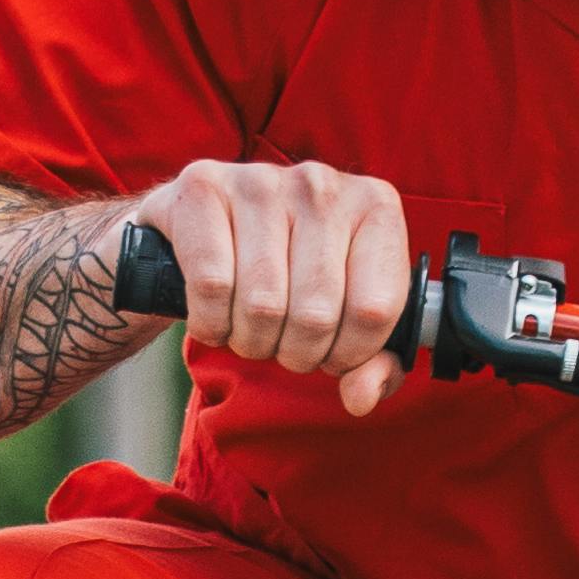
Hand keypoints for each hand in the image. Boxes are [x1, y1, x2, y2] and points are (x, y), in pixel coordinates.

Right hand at [135, 154, 413, 416]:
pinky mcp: (202, 187)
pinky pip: (211, 285)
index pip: (374, 311)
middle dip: (297, 353)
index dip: (349, 354)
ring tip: (251, 329)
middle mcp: (321, 184)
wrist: (204, 227)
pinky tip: (215, 314)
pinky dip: (210, 322)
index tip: (332, 354)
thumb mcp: (345, 318)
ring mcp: (260, 180)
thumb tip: (360, 398)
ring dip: (252, 342)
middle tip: (284, 344)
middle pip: (317, 314)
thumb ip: (373, 365)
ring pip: (263, 304)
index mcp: (376, 206)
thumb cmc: (290, 275)